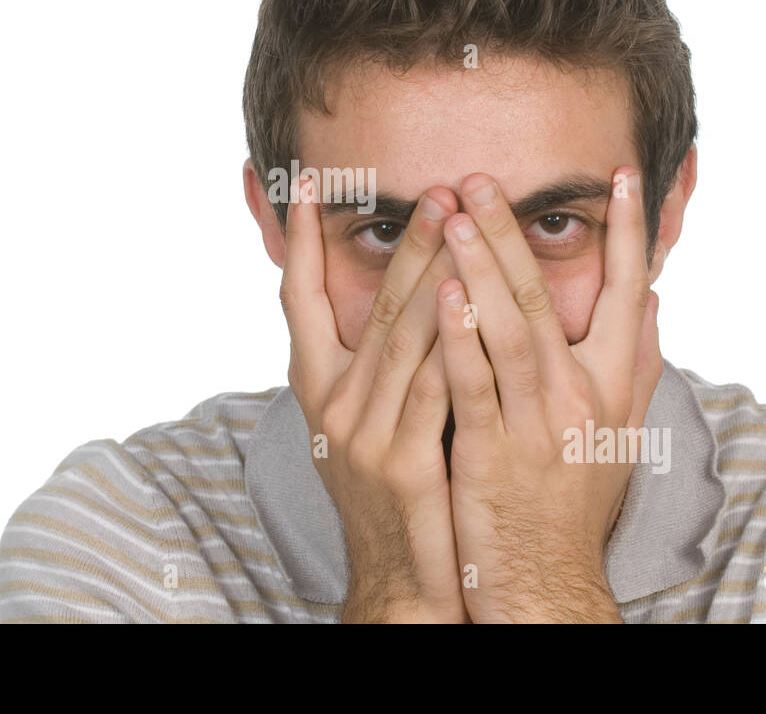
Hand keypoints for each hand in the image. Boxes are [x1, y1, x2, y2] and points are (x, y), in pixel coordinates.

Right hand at [279, 175, 466, 622]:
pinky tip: (469, 297)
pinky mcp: (404, 464)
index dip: (296, 240)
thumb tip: (399, 300)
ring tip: (458, 217)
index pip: (298, 299)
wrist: (400, 583)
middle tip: (438, 187)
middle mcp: (332, 407)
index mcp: (316, 391)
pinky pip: (434, 388)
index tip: (304, 183)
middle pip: (370, 306)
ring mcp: (365, 435)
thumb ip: (373, 365)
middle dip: (405, 241)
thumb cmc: (389, 498)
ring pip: (403, 336)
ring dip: (432, 270)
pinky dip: (451, 340)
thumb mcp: (362, 427)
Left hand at [434, 168, 662, 622]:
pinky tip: (441, 293)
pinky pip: (474, 385)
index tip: (624, 174)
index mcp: (614, 386)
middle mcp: (582, 398)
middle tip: (481, 178)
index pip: (628, 292)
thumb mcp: (621, 433)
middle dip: (513, 233)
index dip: (631, 232)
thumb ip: (635, 363)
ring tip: (452, 213)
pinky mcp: (493, 453)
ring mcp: (537, 425)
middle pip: (548, 300)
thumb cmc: (575, 502)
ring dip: (480, 268)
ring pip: (510, 331)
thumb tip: (651, 299)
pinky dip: (459, 337)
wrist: (547, 581)